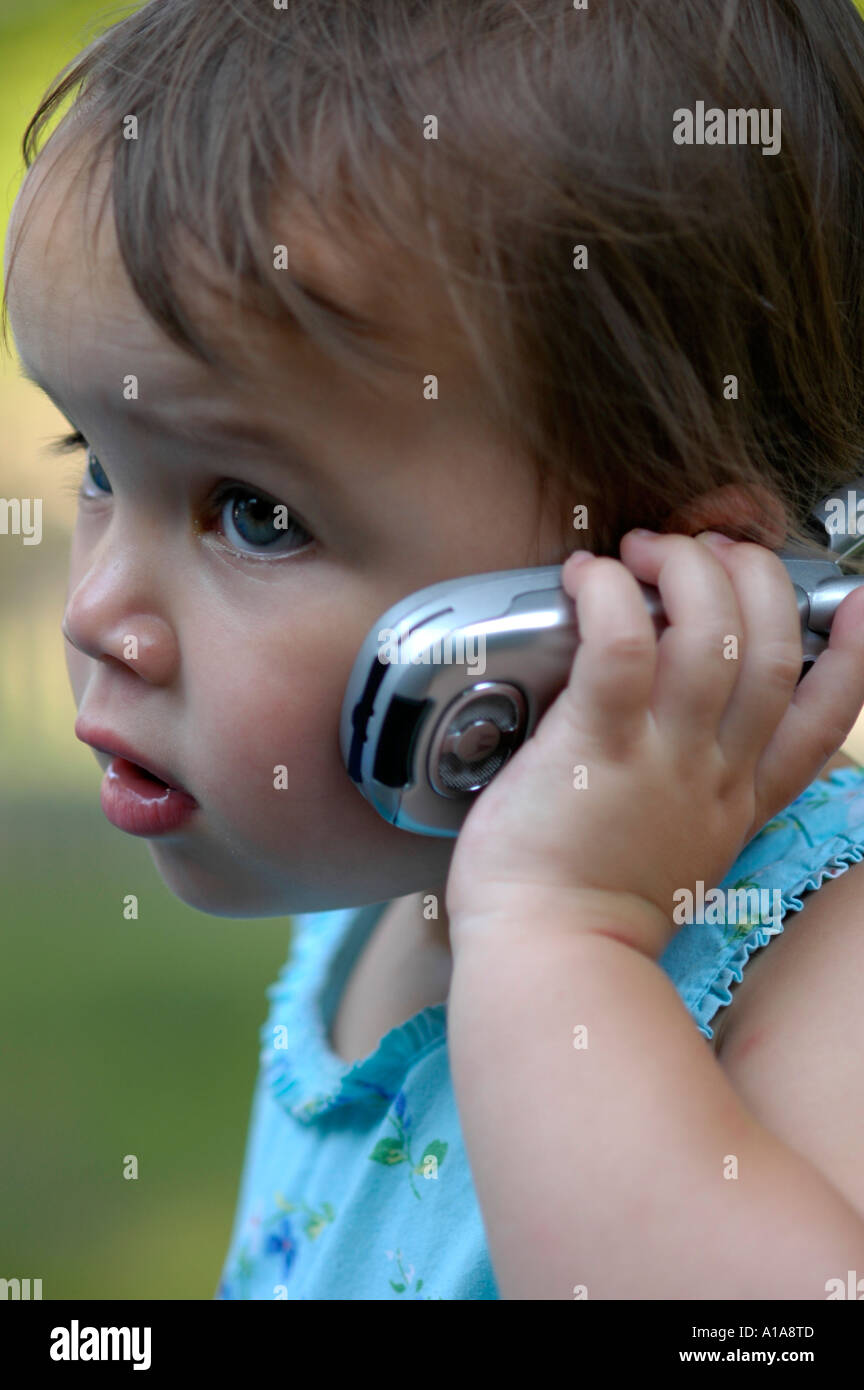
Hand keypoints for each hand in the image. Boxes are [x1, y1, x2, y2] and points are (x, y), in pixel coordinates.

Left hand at [445, 529, 863, 949]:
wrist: (548, 958)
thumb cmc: (590, 905)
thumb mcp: (679, 852)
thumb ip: (697, 793)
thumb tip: (683, 735)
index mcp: (737, 798)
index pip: (822, 718)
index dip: (853, 654)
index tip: (857, 603)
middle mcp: (713, 772)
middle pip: (774, 652)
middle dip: (757, 580)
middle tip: (711, 553)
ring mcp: (663, 758)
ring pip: (714, 635)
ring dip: (689, 571)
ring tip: (647, 549)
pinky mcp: (597, 748)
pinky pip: (623, 649)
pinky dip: (609, 597)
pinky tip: (589, 577)